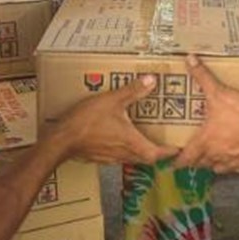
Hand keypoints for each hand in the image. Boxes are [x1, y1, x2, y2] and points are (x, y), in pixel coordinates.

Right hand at [50, 76, 177, 164]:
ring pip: (133, 158)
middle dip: (157, 151)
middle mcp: (124, 154)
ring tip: (145, 137)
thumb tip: (152, 80)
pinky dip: (125, 149)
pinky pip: (118, 156)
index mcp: (132, 142)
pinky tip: (120, 138)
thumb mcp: (112, 101)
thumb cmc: (86, 123)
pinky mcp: (100, 157)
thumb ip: (132, 91)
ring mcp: (111, 158)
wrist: (60, 140)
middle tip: (164, 141)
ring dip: (141, 150)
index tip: (178, 148)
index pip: (157, 154)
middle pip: (147, 158)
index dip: (169, 152)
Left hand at [175, 55, 238, 172]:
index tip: (173, 162)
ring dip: (213, 162)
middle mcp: (215, 156)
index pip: (185, 158)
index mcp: (204, 143)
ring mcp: (232, 162)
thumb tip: (189, 59)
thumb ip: (202, 76)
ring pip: (217, 168)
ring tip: (214, 154)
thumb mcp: (218, 92)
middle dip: (195, 160)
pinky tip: (237, 154)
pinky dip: (234, 163)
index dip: (177, 160)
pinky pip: (237, 167)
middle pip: (200, 164)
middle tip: (193, 155)